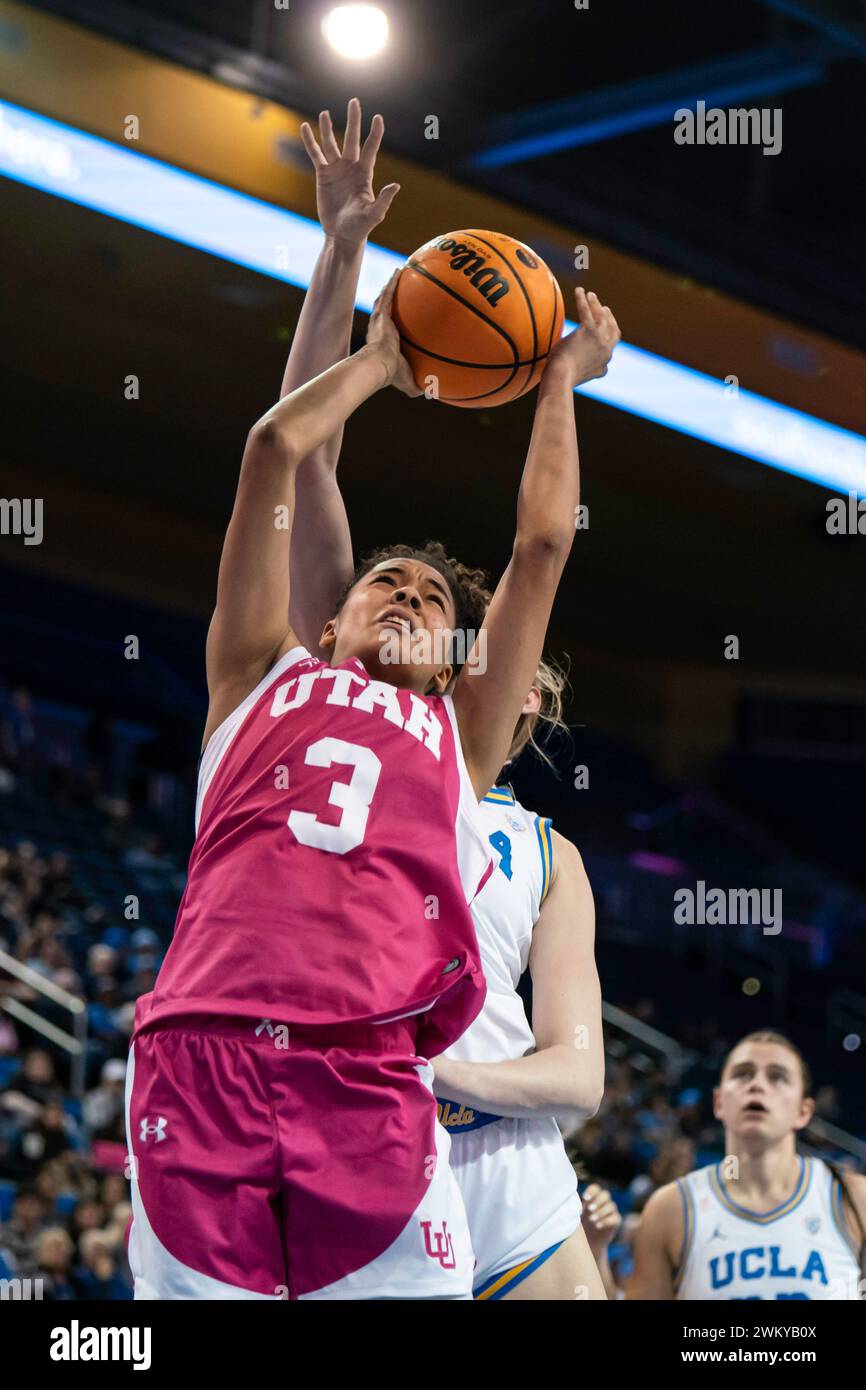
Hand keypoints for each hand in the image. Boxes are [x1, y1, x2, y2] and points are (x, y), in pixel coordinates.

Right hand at [300, 97, 399, 246]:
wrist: (342, 234)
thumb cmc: (360, 227)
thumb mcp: (374, 215)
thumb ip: (384, 200)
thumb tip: (396, 186)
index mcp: (365, 173)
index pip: (371, 148)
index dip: (375, 133)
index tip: (378, 118)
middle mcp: (351, 167)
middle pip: (352, 138)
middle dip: (353, 120)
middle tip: (354, 101)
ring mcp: (336, 169)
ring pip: (331, 143)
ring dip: (327, 128)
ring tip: (324, 113)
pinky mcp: (322, 175)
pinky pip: (315, 154)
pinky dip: (310, 142)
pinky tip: (305, 128)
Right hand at [365, 270, 423, 395]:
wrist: (379, 366)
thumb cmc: (392, 375)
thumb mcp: (409, 381)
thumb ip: (420, 386)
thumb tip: (432, 395)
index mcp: (385, 342)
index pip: (391, 328)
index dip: (395, 320)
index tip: (403, 315)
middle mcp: (380, 328)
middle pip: (386, 309)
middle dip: (391, 298)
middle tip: (399, 288)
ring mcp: (380, 319)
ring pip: (385, 298)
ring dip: (391, 286)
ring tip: (399, 273)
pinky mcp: (381, 313)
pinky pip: (388, 293)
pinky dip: (393, 281)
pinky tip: (400, 270)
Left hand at [545, 288, 620, 386]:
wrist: (560, 378)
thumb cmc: (560, 381)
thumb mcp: (572, 377)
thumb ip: (576, 370)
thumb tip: (564, 368)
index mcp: (602, 366)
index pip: (609, 351)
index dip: (607, 340)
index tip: (602, 332)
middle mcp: (606, 352)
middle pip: (614, 330)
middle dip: (610, 319)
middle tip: (605, 309)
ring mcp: (599, 341)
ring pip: (602, 318)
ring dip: (597, 305)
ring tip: (590, 295)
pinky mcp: (589, 331)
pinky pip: (586, 311)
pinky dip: (583, 300)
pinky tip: (579, 290)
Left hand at [582, 1182, 620, 1256]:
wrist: (589, 1242)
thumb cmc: (580, 1226)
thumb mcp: (577, 1216)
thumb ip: (575, 1208)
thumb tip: (569, 1201)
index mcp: (593, 1198)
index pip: (595, 1188)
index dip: (591, 1191)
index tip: (585, 1198)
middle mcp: (604, 1202)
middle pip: (605, 1194)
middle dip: (598, 1200)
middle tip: (590, 1209)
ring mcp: (611, 1211)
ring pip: (611, 1206)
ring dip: (601, 1211)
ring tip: (591, 1220)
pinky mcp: (616, 1221)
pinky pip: (615, 1218)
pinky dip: (606, 1221)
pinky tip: (598, 1226)